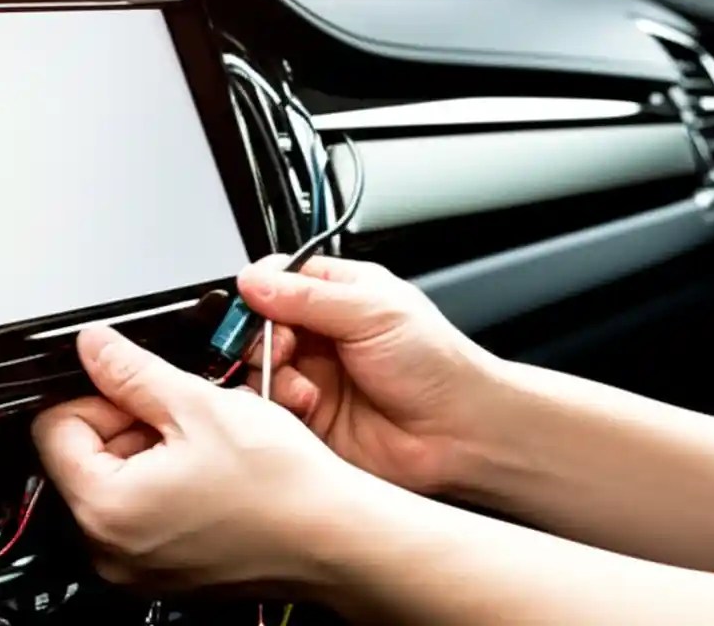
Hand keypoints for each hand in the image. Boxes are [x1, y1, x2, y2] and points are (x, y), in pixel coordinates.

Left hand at [32, 326, 348, 589]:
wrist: (339, 539)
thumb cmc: (282, 487)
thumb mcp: (197, 405)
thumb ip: (131, 371)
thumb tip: (93, 347)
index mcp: (106, 508)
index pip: (54, 430)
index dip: (96, 393)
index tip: (135, 384)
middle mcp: (111, 549)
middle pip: (85, 458)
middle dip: (128, 421)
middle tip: (182, 409)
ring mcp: (139, 566)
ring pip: (118, 482)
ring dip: (152, 448)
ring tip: (206, 438)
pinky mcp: (169, 572)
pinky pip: (146, 513)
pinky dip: (169, 482)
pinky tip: (213, 468)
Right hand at [237, 256, 504, 494]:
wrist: (460, 432)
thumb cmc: (436, 366)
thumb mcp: (372, 314)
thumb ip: (307, 296)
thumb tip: (253, 281)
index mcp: (338, 294)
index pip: (277, 280)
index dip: (258, 293)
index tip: (257, 308)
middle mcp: (321, 334)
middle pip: (258, 326)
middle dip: (259, 338)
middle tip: (281, 349)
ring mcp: (313, 375)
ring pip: (258, 368)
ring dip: (272, 376)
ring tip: (303, 387)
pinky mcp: (308, 417)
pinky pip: (270, 409)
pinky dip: (278, 408)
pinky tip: (307, 406)